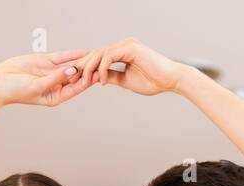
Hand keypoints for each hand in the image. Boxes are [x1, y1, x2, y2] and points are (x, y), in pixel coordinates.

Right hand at [0, 50, 93, 107]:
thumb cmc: (15, 90)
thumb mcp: (37, 86)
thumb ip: (55, 78)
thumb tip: (72, 70)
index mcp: (55, 97)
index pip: (75, 89)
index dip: (86, 82)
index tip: (97, 76)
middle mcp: (56, 85)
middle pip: (75, 77)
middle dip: (87, 72)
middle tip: (101, 65)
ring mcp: (51, 73)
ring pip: (70, 66)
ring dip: (82, 62)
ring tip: (96, 57)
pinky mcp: (45, 62)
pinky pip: (62, 57)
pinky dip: (72, 54)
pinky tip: (83, 51)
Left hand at [74, 37, 189, 95]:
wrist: (170, 79)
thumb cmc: (153, 81)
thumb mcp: (126, 80)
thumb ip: (112, 76)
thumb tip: (98, 78)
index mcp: (122, 51)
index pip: (99, 57)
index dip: (86, 67)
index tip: (76, 79)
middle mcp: (123, 45)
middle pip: (96, 53)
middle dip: (83, 66)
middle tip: (73, 78)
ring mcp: (126, 44)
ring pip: (100, 53)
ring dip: (90, 68)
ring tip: (84, 82)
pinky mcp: (130, 48)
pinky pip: (109, 56)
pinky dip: (102, 68)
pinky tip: (99, 81)